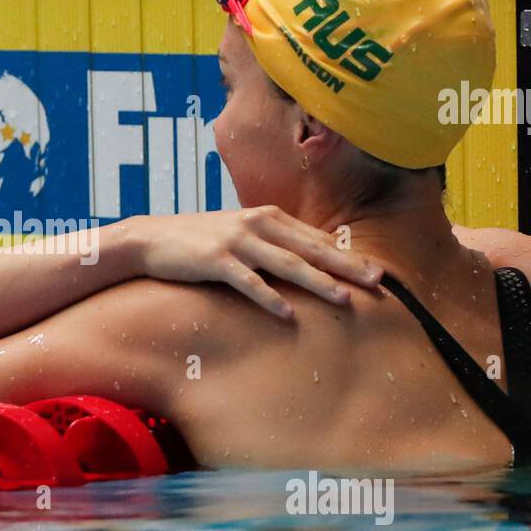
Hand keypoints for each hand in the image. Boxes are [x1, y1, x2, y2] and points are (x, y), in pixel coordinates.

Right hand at [127, 207, 382, 317]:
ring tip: (344, 299)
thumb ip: (273, 244)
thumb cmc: (200, 241)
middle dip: (347, 266)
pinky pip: (248, 281)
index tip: (378, 273)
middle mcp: (258, 224)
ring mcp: (237, 241)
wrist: (151, 239)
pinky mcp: (215, 260)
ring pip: (286, 264)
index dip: (349, 255)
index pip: (318, 239)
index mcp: (269, 217)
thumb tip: (307, 263)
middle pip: (311, 249)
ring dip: (317, 282)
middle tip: (378, 283)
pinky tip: (287, 313)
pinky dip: (268, 297)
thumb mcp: (241, 234)